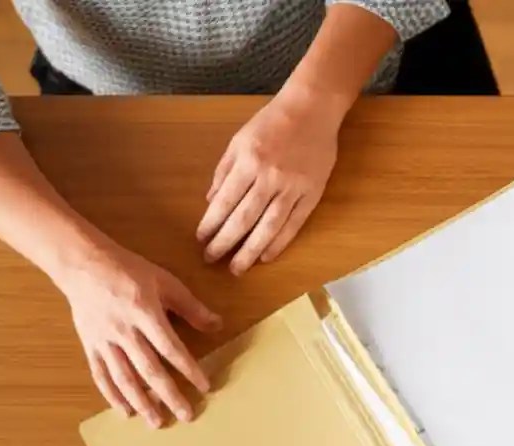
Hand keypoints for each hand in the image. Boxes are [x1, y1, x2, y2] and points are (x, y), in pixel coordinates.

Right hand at [59, 239, 221, 427]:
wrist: (83, 264)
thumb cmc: (128, 271)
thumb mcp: (165, 282)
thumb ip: (191, 307)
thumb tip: (217, 325)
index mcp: (145, 313)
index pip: (171, 348)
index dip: (188, 369)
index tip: (204, 387)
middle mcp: (125, 331)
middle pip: (149, 369)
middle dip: (169, 395)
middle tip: (186, 415)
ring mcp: (105, 340)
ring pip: (124, 377)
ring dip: (141, 402)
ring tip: (156, 422)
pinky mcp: (90, 345)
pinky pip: (101, 374)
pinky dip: (112, 394)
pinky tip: (124, 410)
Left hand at [197, 92, 339, 274]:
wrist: (313, 109)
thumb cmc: (272, 122)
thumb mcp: (239, 139)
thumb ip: (224, 170)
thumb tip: (211, 202)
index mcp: (248, 162)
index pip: (225, 201)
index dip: (211, 224)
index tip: (201, 240)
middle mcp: (270, 177)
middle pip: (244, 219)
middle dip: (225, 242)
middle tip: (212, 260)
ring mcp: (293, 188)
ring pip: (269, 227)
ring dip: (250, 250)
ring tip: (237, 268)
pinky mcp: (312, 193)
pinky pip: (294, 224)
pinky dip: (279, 242)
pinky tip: (266, 256)